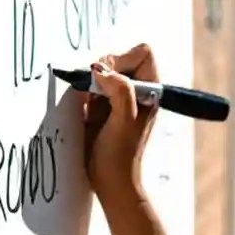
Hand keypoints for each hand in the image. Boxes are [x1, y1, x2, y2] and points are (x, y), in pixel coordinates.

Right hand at [83, 43, 158, 202]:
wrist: (110, 181)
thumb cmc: (121, 155)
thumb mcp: (124, 120)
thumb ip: (119, 90)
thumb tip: (100, 69)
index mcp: (150, 90)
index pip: (142, 53)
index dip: (123, 59)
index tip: (110, 79)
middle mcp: (136, 90)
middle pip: (118, 59)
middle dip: (103, 72)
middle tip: (97, 95)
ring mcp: (117, 98)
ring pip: (101, 73)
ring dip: (91, 86)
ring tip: (93, 109)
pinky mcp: (101, 107)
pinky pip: (89, 88)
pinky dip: (84, 96)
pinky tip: (87, 115)